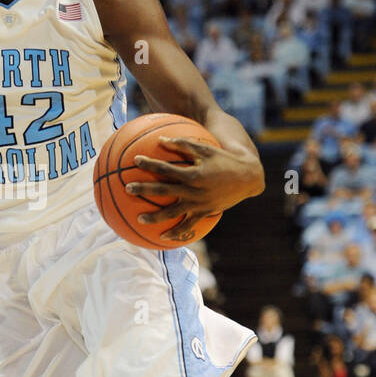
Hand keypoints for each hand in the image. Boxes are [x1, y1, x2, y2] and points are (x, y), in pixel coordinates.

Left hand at [125, 137, 261, 243]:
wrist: (248, 177)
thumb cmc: (224, 159)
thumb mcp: (205, 148)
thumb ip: (182, 144)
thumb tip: (161, 140)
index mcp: (193, 174)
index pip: (166, 168)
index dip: (150, 164)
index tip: (135, 160)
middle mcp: (194, 191)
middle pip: (163, 190)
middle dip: (143, 190)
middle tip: (127, 189)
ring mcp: (199, 204)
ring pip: (172, 212)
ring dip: (155, 217)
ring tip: (139, 219)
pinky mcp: (205, 213)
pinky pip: (188, 225)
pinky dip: (176, 232)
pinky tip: (163, 236)